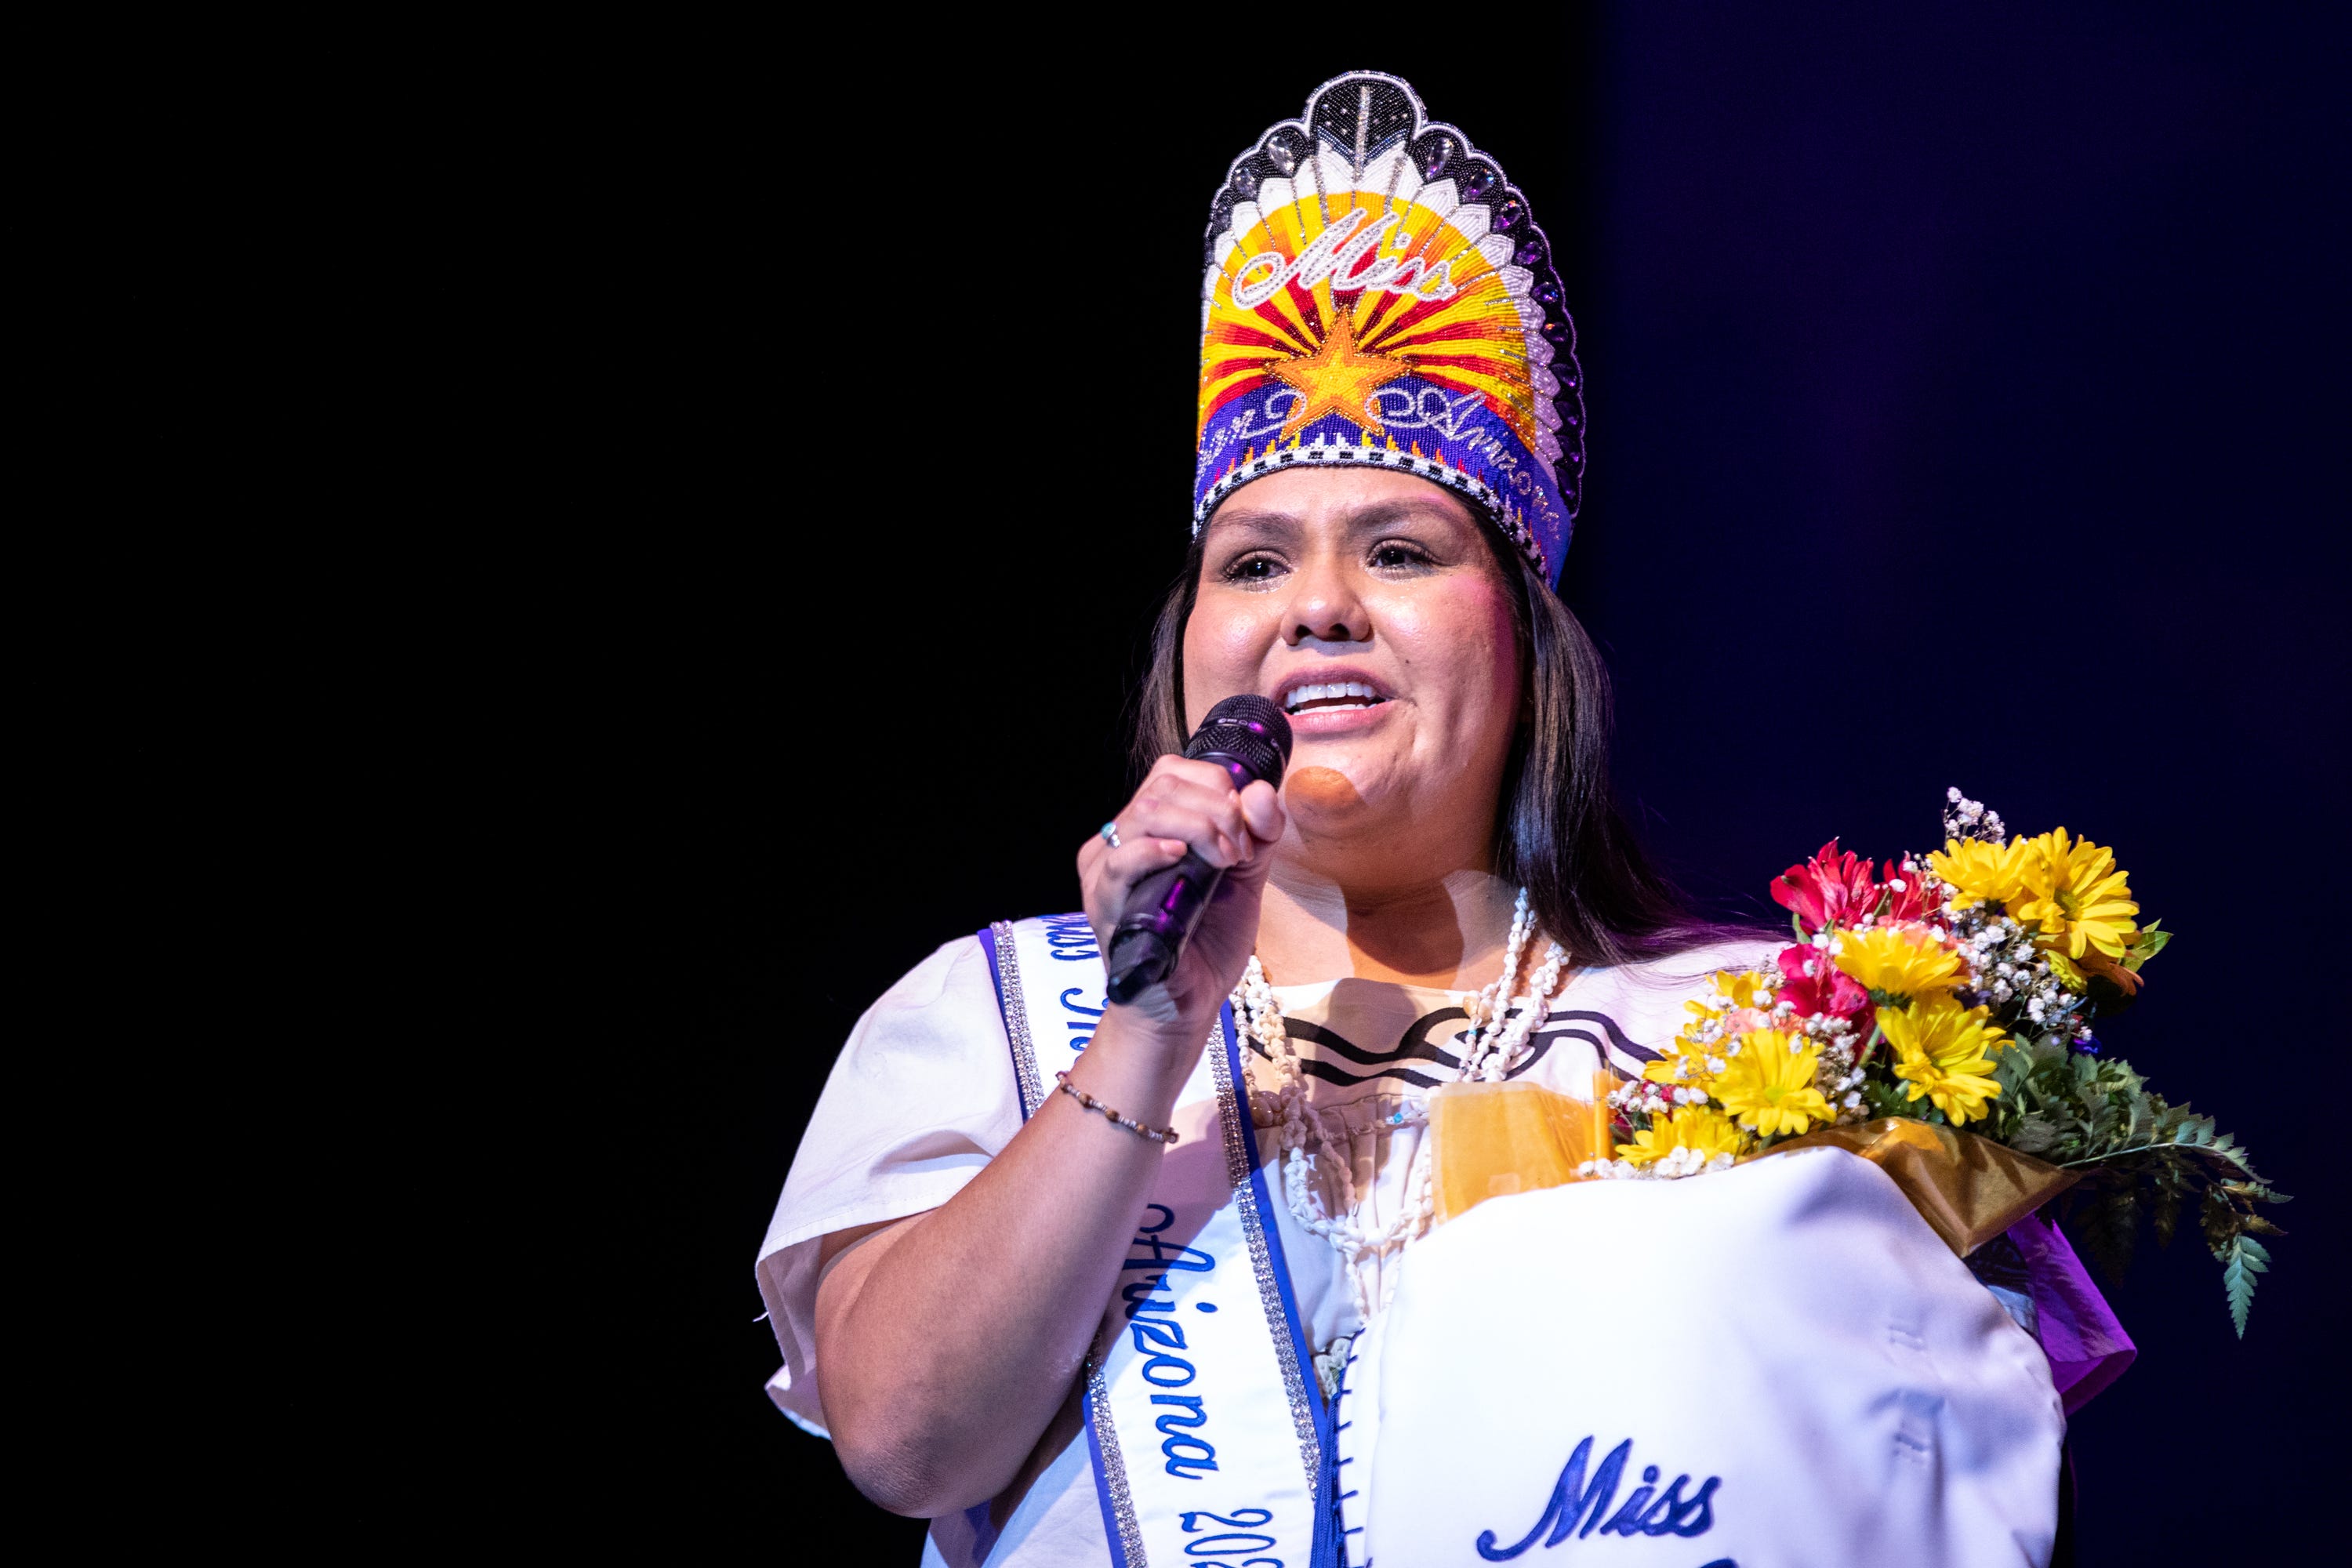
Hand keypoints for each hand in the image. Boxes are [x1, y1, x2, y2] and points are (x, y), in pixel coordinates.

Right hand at [1077, 756, 1285, 1036]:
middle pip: (1163, 786)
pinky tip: (1184, 860)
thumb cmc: (1207, 942)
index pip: (1173, 773)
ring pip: (1146, 813)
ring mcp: (1106, 871)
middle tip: (1241, 851)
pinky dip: (1156, 851)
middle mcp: (1121, 841)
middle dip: (1217, 808)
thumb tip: (1263, 790)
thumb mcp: (1245, 879)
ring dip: (1200, 828)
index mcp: (1149, 828)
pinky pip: (1120, 862)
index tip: (1247, 828)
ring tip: (1225, 863)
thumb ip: (1258, 835)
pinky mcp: (1103, 904)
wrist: (1186, 1006)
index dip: (1217, 786)